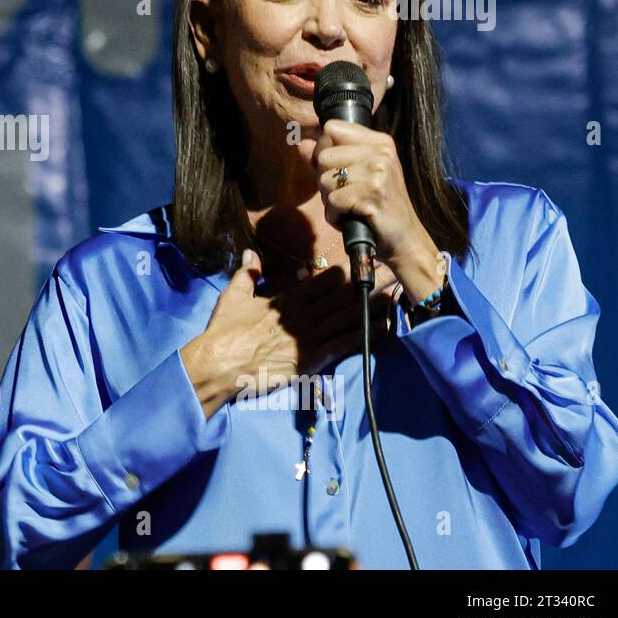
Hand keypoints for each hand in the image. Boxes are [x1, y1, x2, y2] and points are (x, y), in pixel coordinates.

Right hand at [180, 250, 394, 418]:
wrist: (220, 363)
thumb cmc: (224, 331)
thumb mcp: (232, 296)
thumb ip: (247, 274)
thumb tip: (252, 253)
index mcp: (287, 299)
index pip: (323, 281)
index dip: (347, 272)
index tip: (364, 263)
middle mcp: (303, 315)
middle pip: (343, 295)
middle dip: (368, 282)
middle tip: (392, 271)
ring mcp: (310, 337)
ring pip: (349, 317)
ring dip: (374, 305)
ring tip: (396, 294)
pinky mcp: (312, 359)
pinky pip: (345, 344)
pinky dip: (366, 335)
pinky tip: (385, 327)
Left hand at [312, 120, 445, 299]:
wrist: (403, 240)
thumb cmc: (374, 208)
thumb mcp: (354, 177)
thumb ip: (326, 160)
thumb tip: (301, 144)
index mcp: (379, 142)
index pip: (332, 128)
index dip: (325, 151)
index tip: (340, 170)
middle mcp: (381, 152)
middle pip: (323, 155)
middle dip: (326, 181)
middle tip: (348, 195)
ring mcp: (378, 171)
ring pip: (324, 180)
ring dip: (331, 200)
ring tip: (352, 207)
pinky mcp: (373, 193)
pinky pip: (332, 200)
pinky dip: (336, 216)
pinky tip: (353, 218)